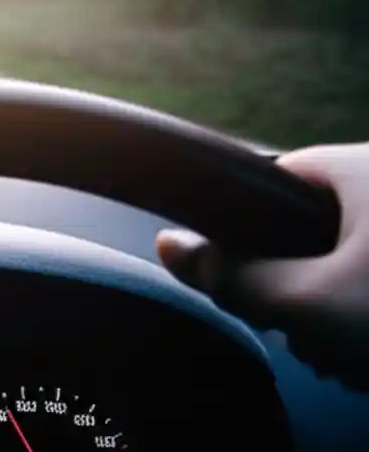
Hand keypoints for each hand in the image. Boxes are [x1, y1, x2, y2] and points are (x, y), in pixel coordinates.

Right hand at [157, 143, 368, 387]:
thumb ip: (230, 275)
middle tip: (308, 328)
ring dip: (336, 312)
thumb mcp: (306, 303)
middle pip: (308, 229)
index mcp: (361, 166)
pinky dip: (367, 317)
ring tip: (350, 350)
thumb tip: (168, 246)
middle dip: (298, 287)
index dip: (245, 230)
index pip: (271, 181)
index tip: (247, 276)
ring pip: (349, 263)